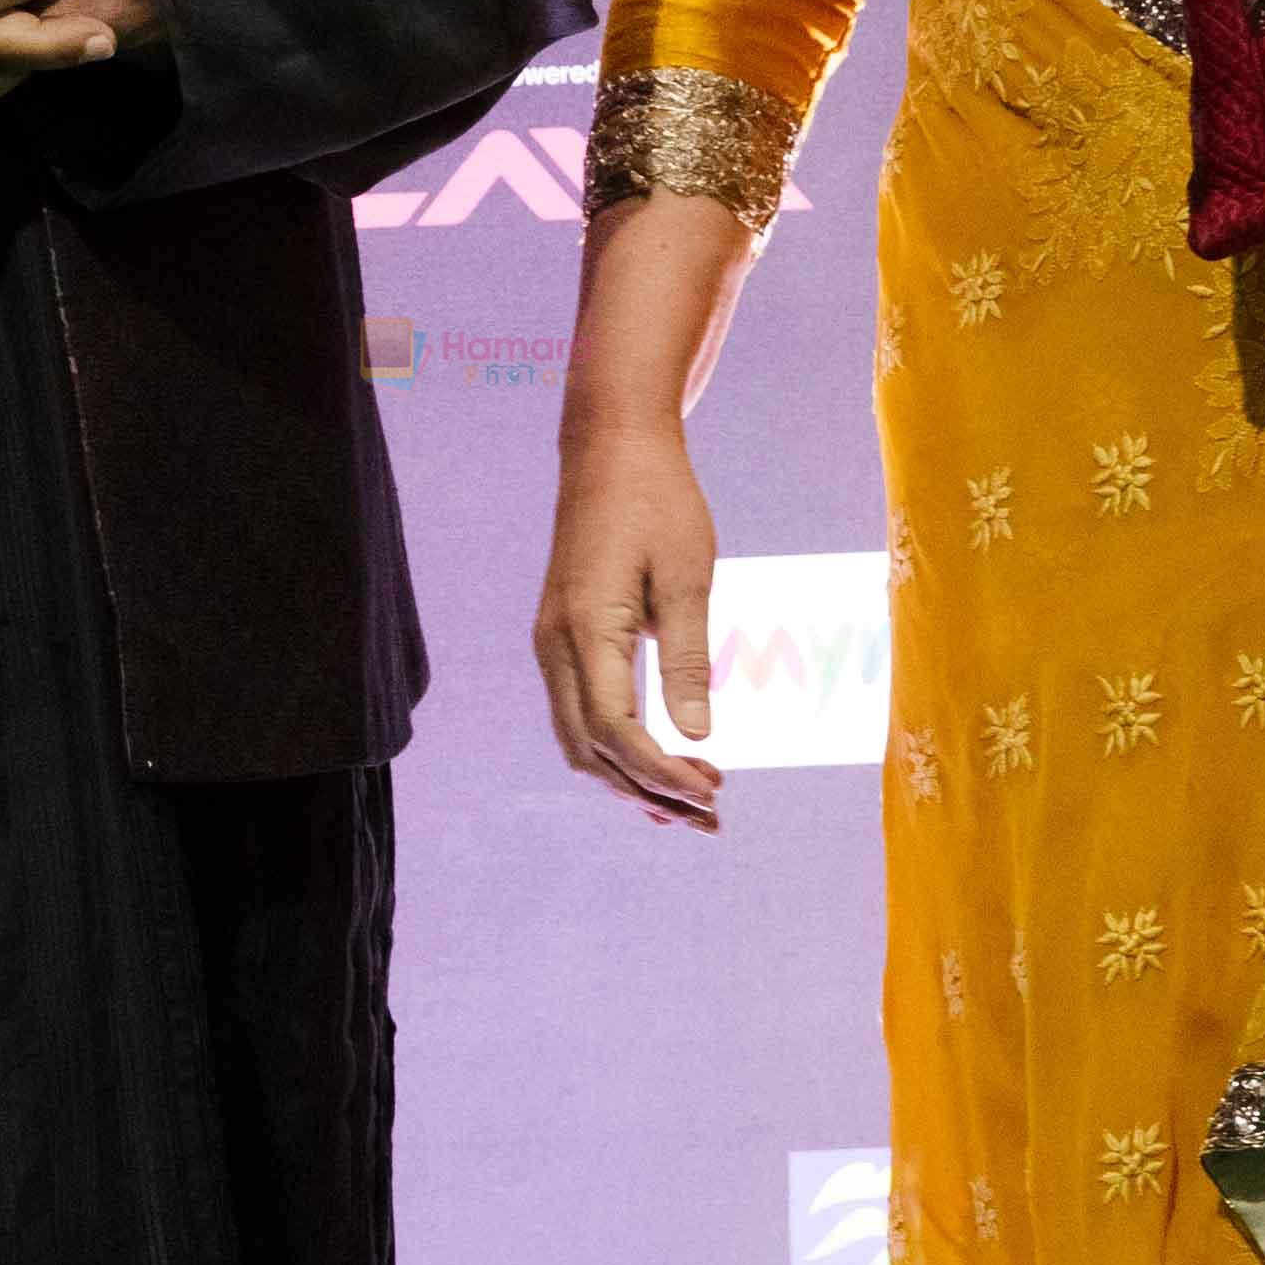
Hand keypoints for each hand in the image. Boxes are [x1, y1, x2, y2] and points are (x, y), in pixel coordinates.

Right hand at [534, 413, 725, 827]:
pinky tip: (660, 763)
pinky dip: (617, 749)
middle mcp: (555, 644)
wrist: (610, 448)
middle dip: (647, 791)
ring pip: (579, 739)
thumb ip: (687, 658)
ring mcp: (552, 643)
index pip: (616, 728)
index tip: (712, 791)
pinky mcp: (562, 638)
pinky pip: (580, 712)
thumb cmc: (658, 502)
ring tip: (690, 804)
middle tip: (711, 817)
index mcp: (585, 628)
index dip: (661, 771)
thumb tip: (695, 736)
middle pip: (590, 749)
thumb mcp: (688, 576)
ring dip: (631, 778)